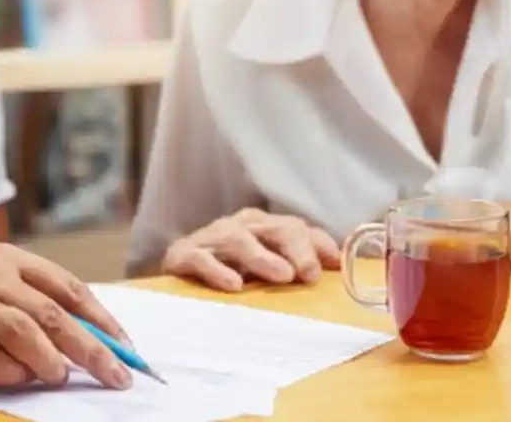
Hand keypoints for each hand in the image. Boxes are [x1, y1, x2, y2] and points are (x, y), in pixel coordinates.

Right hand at [0, 243, 132, 388]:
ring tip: (63, 378)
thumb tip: (91, 339)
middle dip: (92, 347)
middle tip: (116, 375)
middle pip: (53, 313)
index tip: (127, 347)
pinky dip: (11, 371)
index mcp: (10, 258)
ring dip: (51, 360)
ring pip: (24, 331)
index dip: (102, 319)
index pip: (68, 287)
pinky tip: (22, 379)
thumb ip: (33, 302)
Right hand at [161, 209, 341, 291]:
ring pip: (238, 239)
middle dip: (296, 249)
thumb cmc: (228, 275)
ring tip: (281, 276)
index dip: (318, 244)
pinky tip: (234, 285)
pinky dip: (218, 270)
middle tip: (309, 274)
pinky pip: (201, 258)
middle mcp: (240, 225)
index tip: (333, 265)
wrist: (175, 281)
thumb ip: (296, 268)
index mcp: (263, 227)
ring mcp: (211, 238)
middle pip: (275, 228)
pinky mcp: (182, 254)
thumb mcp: (265, 273)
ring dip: (262, 257)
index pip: (297, 228)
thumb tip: (335, 270)